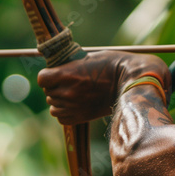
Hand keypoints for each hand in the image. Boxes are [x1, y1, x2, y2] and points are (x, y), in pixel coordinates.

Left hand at [37, 51, 168, 124]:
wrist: (132, 82)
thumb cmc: (113, 65)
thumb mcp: (88, 57)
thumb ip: (69, 66)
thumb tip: (57, 70)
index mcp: (67, 74)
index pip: (42, 78)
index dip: (48, 76)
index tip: (56, 74)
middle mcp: (67, 92)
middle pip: (48, 93)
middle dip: (56, 88)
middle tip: (71, 83)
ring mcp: (73, 106)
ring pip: (53, 107)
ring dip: (60, 101)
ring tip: (75, 94)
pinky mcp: (81, 117)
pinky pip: (61, 118)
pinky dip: (65, 113)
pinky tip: (76, 105)